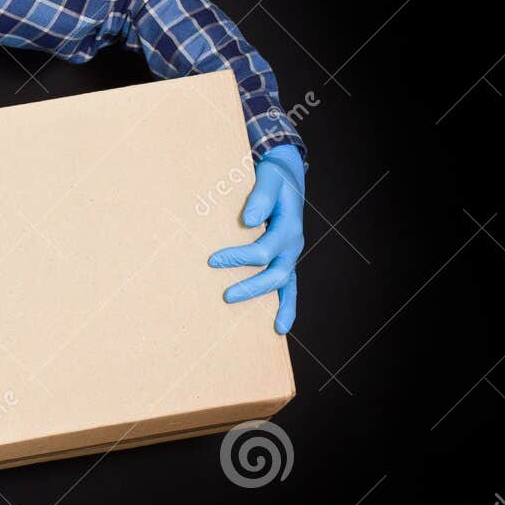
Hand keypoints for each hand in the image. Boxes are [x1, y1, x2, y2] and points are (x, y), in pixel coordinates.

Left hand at [207, 144, 304, 334]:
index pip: (264, 250)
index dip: (239, 258)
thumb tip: (249, 220)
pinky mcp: (284, 259)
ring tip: (270, 328)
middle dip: (251, 287)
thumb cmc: (272, 178)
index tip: (212, 260)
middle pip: (276, 273)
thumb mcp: (268, 178)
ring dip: (275, 305)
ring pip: (285, 285)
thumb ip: (260, 197)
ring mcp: (289, 255)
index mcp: (288, 227)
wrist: (284, 176)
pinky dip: (286, 307)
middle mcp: (292, 245)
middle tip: (225, 296)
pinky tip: (278, 327)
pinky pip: (288, 287)